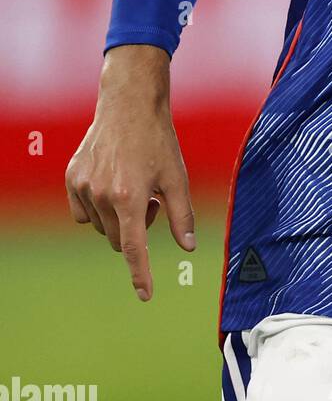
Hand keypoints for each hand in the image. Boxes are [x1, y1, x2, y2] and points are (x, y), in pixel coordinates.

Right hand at [65, 45, 194, 300]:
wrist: (129, 105)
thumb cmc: (158, 140)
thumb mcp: (177, 177)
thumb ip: (183, 216)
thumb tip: (189, 248)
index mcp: (130, 197)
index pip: (133, 248)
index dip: (140, 274)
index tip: (145, 295)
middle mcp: (102, 195)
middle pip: (117, 238)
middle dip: (135, 229)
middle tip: (152, 200)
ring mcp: (83, 186)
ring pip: (99, 226)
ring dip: (116, 217)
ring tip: (133, 186)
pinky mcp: (72, 177)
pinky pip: (82, 212)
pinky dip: (97, 207)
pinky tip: (110, 183)